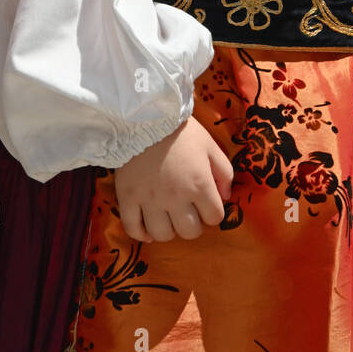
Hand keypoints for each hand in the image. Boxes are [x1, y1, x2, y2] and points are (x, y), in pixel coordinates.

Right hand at [114, 116, 233, 243]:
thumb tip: (225, 197)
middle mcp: (175, 198)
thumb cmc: (181, 131)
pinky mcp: (127, 198)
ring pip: (163, 234)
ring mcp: (149, 200)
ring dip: (169, 229)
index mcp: (199, 185)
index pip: (214, 217)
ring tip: (168, 217)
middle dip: (193, 223)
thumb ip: (225, 173)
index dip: (212, 211)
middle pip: (190, 232)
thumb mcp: (210, 146)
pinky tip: (148, 229)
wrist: (144, 117)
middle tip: (187, 210)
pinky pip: (133, 228)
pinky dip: (141, 234)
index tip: (206, 202)